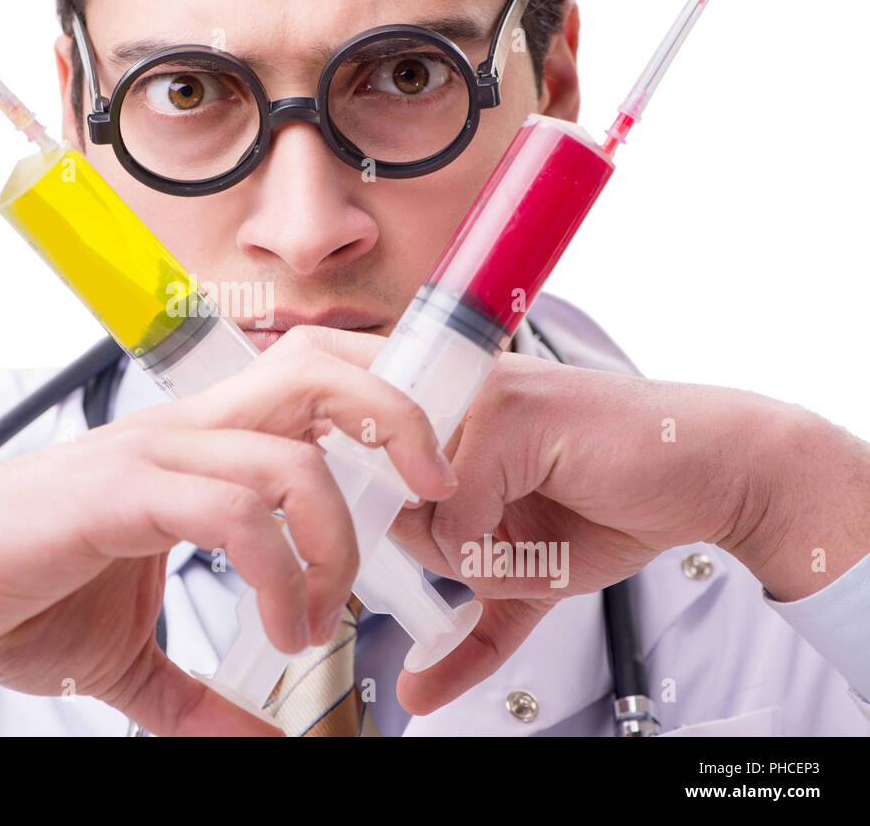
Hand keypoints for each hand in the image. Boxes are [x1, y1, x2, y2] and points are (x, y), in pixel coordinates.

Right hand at [0, 326, 456, 735]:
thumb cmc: (13, 596)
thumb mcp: (128, 661)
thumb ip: (198, 700)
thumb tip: (260, 748)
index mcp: (191, 451)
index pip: (308, 384)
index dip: (382, 408)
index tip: (426, 478)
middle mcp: (177, 435)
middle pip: (318, 370)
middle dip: (398, 418)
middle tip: (434, 495)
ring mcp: (147, 457)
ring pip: (287, 454)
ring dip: (334, 541)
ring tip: (318, 622)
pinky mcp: (114, 493)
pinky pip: (229, 511)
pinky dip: (278, 573)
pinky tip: (279, 628)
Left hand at [388, 352, 869, 714]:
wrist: (714, 471)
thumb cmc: (620, 502)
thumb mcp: (523, 568)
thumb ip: (466, 618)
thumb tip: (411, 691)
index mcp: (450, 419)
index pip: (375, 480)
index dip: (405, 532)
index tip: (460, 551)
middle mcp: (455, 399)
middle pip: (389, 505)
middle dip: (446, 555)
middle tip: (510, 550)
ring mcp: (478, 399)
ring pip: (419, 516)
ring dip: (479, 560)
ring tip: (536, 542)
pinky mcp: (506, 416)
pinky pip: (458, 515)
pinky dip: (501, 554)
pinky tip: (546, 536)